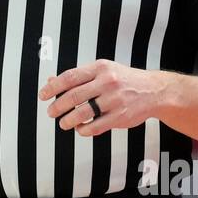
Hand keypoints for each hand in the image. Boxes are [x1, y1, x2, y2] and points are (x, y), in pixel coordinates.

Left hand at [39, 59, 163, 137]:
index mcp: (100, 68)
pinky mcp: (120, 116)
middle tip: (50, 112)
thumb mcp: (102, 71)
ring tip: (63, 123)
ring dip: (68, 120)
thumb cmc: (123, 80)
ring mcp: (114, 100)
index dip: (53, 87)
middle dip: (57, 106)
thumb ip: (78, 77)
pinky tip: (80, 129)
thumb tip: (50, 81)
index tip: (43, 95)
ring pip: (82, 113)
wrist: (154, 91)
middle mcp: (107, 82)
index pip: (70, 77)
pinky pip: (95, 126)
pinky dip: (83, 130)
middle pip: (73, 96)